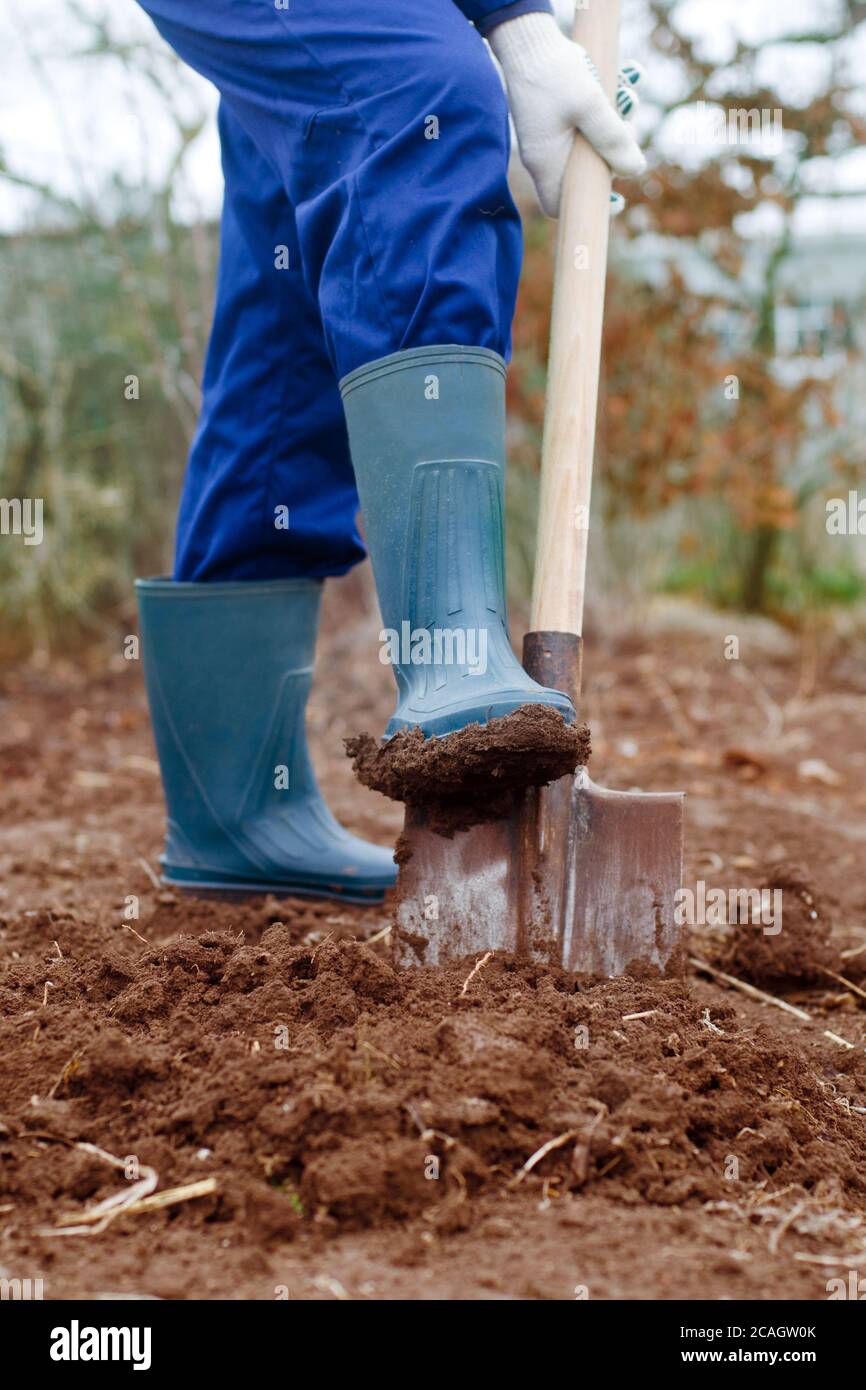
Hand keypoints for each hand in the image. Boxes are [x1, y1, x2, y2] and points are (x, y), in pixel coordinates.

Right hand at [489, 13, 645, 217]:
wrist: (529, 37)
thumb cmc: (553, 74)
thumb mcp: (589, 105)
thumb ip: (612, 138)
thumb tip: (636, 170)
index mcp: (545, 162)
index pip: (561, 204)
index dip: (589, 206)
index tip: (618, 198)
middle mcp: (546, 153)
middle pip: (585, 172)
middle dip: (614, 152)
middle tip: (628, 127)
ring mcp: (551, 134)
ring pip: (591, 143)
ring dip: (617, 121)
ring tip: (628, 95)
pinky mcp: (559, 114)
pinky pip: (589, 120)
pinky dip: (608, 105)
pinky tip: (625, 79)